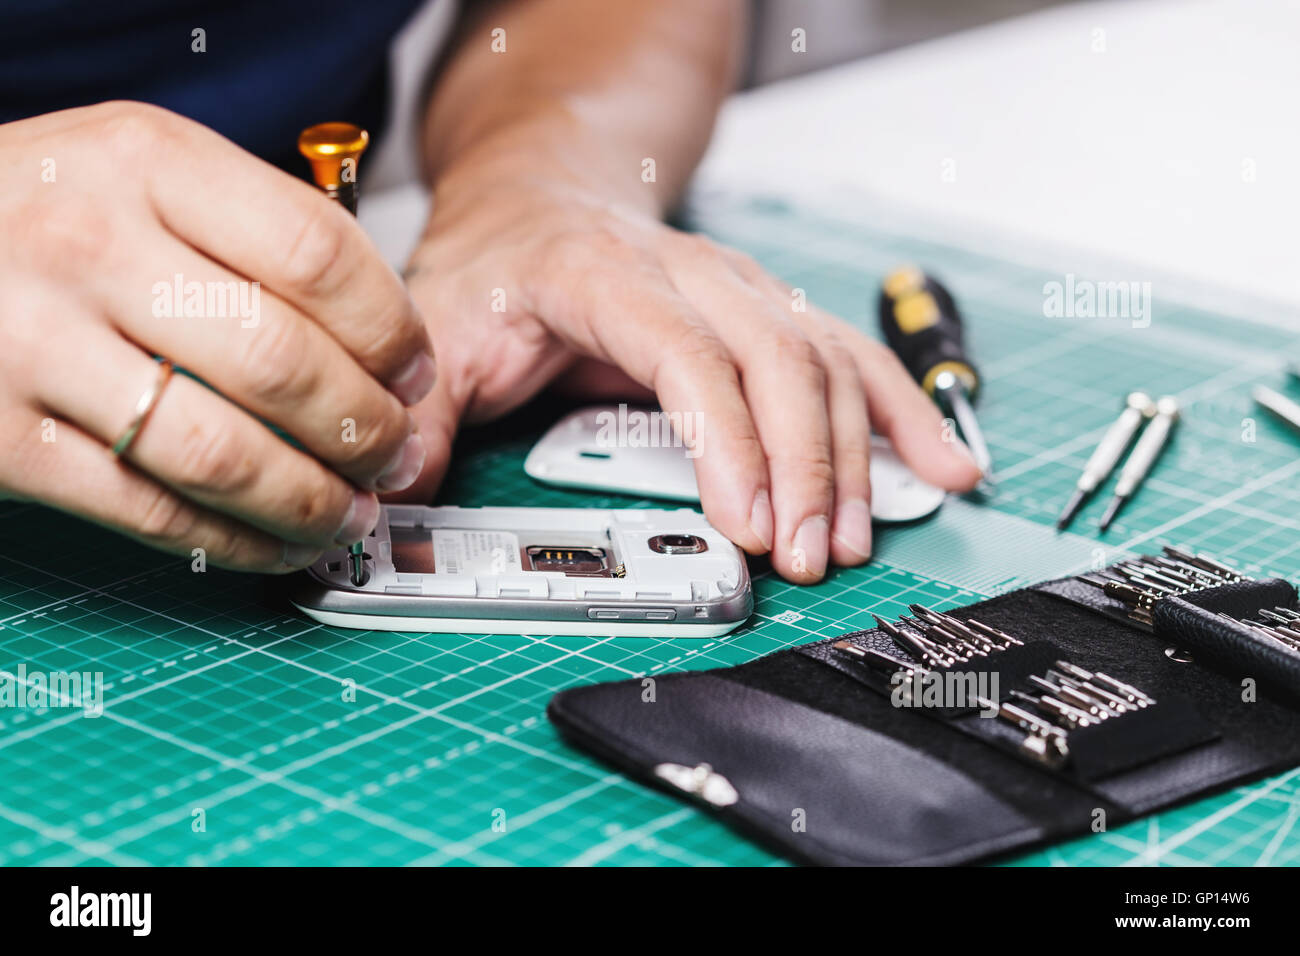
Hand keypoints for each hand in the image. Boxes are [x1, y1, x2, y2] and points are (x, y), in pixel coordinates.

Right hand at [0, 102, 436, 571]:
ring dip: (312, 500)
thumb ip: (252, 229)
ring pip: (224, 452)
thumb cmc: (42, 212)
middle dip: (366, 428)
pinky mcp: (4, 440)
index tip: (416, 372)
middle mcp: (91, 247)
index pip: (317, 255)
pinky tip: (277, 544)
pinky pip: (151, 510)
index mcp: (148, 163)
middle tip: (393, 455)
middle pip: (284, 362)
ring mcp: (36, 345)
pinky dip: (236, 541)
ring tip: (350, 511)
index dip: (391, 330)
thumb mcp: (142, 170)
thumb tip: (386, 336)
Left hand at [401, 177, 981, 582]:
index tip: (747, 522)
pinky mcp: (773, 315)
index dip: (727, 439)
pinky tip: (945, 464)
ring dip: (853, 457)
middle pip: (777, 360)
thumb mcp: (439, 325)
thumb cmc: (500, 266)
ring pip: (825, 362)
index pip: (687, 354)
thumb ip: (422, 404)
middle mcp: (693, 274)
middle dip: (802, 467)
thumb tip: (400, 481)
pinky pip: (854, 359)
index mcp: (607, 274)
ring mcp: (744, 290)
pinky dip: (904, 416)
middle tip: (804, 558)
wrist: (543, 201)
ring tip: (852, 542)